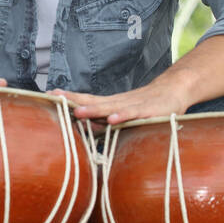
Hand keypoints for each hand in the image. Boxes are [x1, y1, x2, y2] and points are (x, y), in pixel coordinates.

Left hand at [62, 83, 192, 126]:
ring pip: (111, 107)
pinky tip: (112, 120)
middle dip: (74, 100)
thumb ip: (104, 123)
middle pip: (93, 100)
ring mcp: (133, 106)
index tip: (50, 95)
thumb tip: (82, 131)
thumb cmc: (146, 106)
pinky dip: (123, 117)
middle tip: (55, 99)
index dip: (69, 97)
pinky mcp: (149, 112)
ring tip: (78, 111)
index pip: (86, 99)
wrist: (174, 91)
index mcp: (111, 103)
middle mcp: (119, 102)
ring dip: (94, 109)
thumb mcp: (122, 115)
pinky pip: (134, 115)